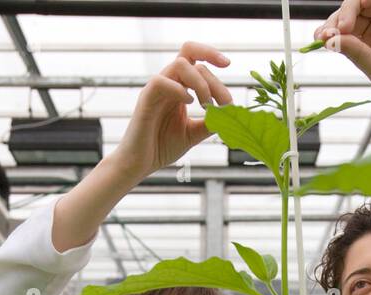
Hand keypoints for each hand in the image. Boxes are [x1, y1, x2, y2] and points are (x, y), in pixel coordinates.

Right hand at [109, 42, 233, 179]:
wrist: (138, 164)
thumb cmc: (161, 147)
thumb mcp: (193, 133)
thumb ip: (210, 123)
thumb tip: (231, 114)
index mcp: (178, 87)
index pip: (194, 58)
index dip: (212, 55)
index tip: (228, 64)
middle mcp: (167, 83)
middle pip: (191, 57)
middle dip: (214, 80)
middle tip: (224, 103)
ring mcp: (155, 90)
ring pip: (179, 64)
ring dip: (200, 82)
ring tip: (206, 105)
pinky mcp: (145, 100)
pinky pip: (160, 82)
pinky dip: (178, 89)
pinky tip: (189, 103)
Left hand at [312, 0, 370, 104]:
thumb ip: (357, 54)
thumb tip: (330, 41)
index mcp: (364, 46)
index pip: (339, 34)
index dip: (327, 32)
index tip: (321, 37)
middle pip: (346, 14)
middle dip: (336, 19)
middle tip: (336, 31)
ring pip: (360, 0)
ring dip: (349, 7)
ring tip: (347, 23)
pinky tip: (365, 3)